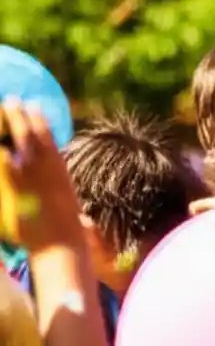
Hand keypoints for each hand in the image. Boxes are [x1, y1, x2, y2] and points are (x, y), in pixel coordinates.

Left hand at [0, 100, 83, 252]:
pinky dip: (3, 152)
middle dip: (21, 116)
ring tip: (6, 108)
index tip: (34, 107)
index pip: (49, 140)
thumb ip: (65, 197)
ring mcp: (33, 176)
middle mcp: (48, 170)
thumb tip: (76, 210)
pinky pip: (6, 163)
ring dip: (11, 123)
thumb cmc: (68, 235)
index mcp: (61, 172)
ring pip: (20, 142)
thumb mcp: (73, 211)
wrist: (61, 245)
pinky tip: (0, 147)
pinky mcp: (20, 187)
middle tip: (12, 100)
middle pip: (32, 135)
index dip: (40, 122)